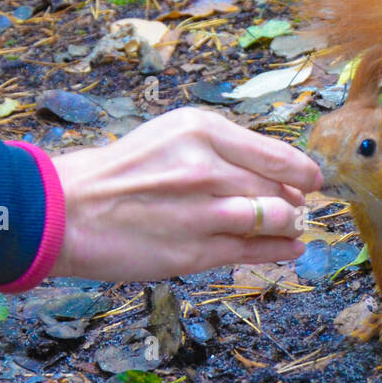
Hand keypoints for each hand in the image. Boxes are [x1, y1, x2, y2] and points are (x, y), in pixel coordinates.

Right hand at [49, 107, 321, 282]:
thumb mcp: (174, 135)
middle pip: (279, 189)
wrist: (67, 210)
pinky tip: (290, 248)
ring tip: (292, 227)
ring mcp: (202, 212)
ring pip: (274, 219)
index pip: (277, 154)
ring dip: (291, 225)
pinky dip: (280, 250)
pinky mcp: (194, 251)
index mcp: (202, 131)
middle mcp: (206, 168)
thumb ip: (227, 150)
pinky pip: (253, 251)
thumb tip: (284, 174)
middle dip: (295, 201)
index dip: (304, 172)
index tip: (313, 180)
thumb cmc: (124, 171)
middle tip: (297, 208)